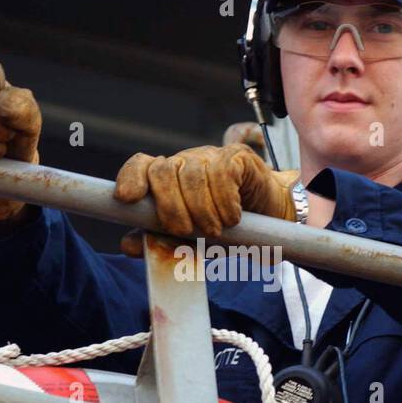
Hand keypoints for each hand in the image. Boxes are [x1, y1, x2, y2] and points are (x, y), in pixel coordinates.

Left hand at [113, 142, 298, 255]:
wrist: (274, 220)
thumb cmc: (228, 228)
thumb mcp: (191, 241)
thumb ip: (160, 241)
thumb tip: (128, 246)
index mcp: (169, 179)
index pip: (142, 166)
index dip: (131, 178)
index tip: (127, 198)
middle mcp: (186, 162)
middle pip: (163, 171)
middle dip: (170, 207)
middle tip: (185, 232)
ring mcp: (211, 156)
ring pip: (191, 174)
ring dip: (201, 210)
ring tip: (214, 231)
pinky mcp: (237, 157)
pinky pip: (221, 173)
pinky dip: (224, 202)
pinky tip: (232, 217)